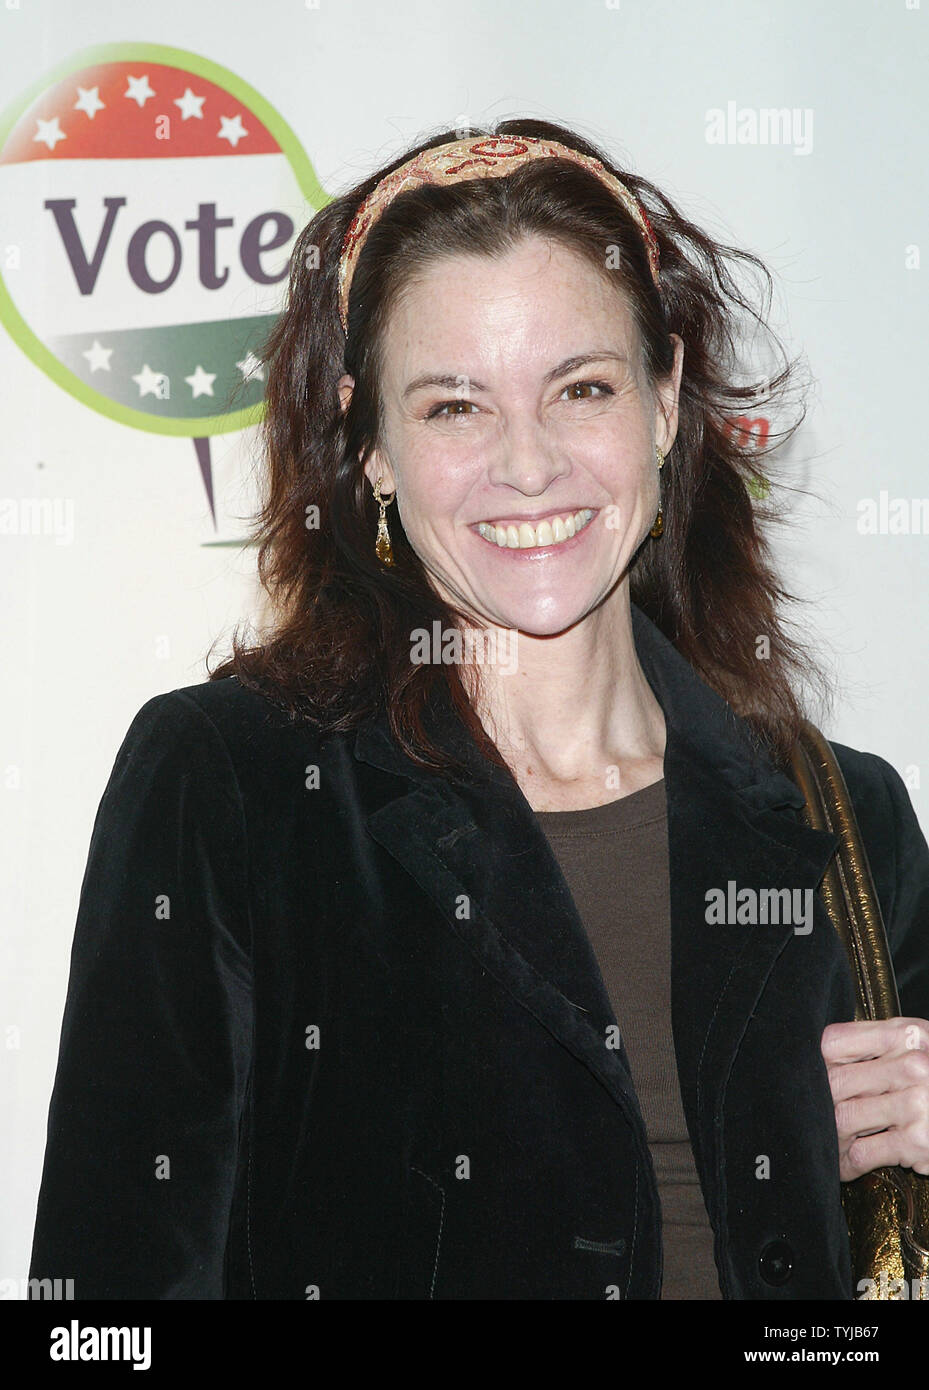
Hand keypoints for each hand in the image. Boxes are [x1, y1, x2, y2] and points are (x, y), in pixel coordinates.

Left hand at [821, 1018, 928, 1180]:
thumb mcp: (918, 1046)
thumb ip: (876, 1043)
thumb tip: (822, 1056)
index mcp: (907, 1035)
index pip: (835, 1042)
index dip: (814, 1062)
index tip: (806, 1076)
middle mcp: (913, 1065)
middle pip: (836, 1082)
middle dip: (817, 1104)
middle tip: (806, 1115)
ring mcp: (917, 1104)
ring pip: (845, 1118)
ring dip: (830, 1135)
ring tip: (825, 1139)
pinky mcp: (918, 1141)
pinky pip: (864, 1152)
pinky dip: (848, 1161)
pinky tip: (846, 1163)